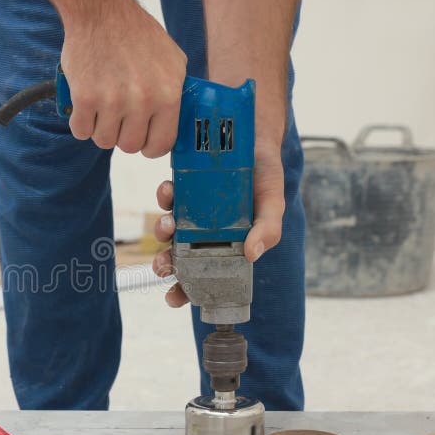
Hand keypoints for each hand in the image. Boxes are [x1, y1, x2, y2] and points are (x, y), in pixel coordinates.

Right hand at [58, 0, 186, 156]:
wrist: (102, 14)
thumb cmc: (137, 35)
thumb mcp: (173, 61)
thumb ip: (174, 94)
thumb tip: (174, 122)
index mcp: (167, 94)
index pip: (161, 144)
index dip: (151, 147)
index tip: (144, 142)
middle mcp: (142, 100)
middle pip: (130, 146)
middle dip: (123, 135)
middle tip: (119, 118)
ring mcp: (112, 101)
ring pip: (104, 141)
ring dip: (101, 129)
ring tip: (103, 108)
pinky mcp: (85, 98)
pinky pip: (81, 131)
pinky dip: (81, 123)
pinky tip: (86, 106)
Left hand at [150, 142, 284, 306]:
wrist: (256, 135)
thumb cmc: (265, 176)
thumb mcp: (272, 203)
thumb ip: (268, 229)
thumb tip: (252, 254)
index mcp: (225, 242)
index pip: (203, 273)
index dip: (186, 289)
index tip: (173, 299)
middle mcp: (204, 229)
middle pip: (179, 254)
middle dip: (166, 264)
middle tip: (163, 266)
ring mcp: (191, 209)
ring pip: (169, 227)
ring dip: (163, 230)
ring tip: (169, 225)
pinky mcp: (182, 186)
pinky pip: (167, 196)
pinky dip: (165, 196)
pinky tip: (169, 190)